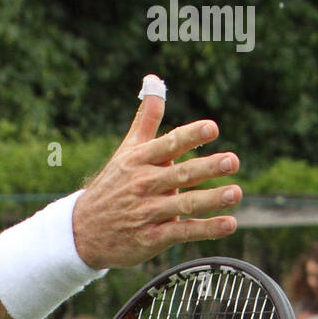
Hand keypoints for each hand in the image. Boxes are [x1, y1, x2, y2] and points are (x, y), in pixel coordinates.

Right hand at [72, 79, 240, 269]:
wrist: (82, 232)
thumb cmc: (112, 186)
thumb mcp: (126, 151)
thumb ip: (147, 118)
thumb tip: (153, 80)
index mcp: (139, 160)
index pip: (168, 144)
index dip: (190, 136)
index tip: (212, 129)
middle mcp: (143, 185)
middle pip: (179, 175)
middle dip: (207, 168)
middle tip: (232, 160)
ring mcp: (147, 213)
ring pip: (184, 205)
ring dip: (211, 199)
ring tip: (235, 193)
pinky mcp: (150, 239)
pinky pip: (182, 232)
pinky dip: (206, 229)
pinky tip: (229, 224)